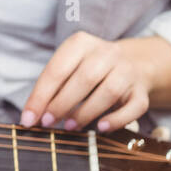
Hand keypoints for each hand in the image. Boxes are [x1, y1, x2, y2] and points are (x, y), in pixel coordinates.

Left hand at [22, 31, 158, 131]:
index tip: (28, 119)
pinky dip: (117, 119)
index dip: (41, 96)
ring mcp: (127, 71)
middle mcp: (107, 53)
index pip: (57, 70)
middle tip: (47, 123)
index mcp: (81, 43)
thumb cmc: (89, 68)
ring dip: (86, 113)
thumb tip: (32, 116)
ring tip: (69, 127)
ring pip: (108, 92)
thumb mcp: (69, 66)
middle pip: (84, 79)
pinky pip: (133, 107)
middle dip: (62, 104)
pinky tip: (100, 128)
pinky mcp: (141, 91)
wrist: (134, 61)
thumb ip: (51, 87)